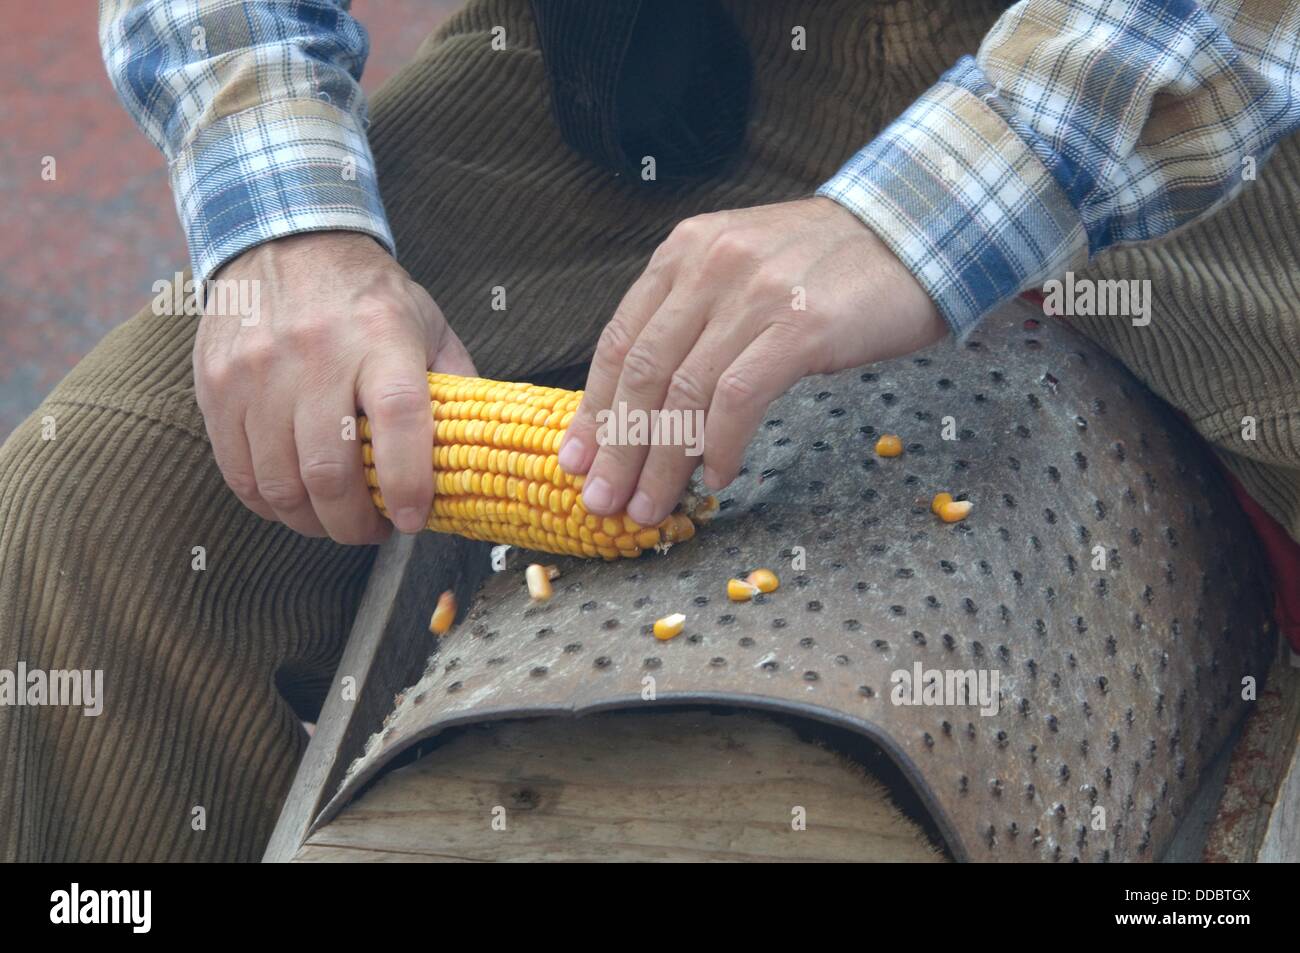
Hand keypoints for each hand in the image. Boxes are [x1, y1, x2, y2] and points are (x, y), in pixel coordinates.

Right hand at [193, 231, 475, 542]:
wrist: (282, 237)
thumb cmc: (366, 295)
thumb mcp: (426, 323)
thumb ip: (456, 386)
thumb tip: (486, 452)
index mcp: (381, 336)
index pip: (398, 421)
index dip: (407, 483)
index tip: (412, 519)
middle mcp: (316, 352)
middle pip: (330, 469)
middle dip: (355, 524)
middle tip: (372, 530)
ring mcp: (257, 369)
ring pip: (280, 482)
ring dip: (312, 522)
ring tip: (335, 522)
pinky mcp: (216, 384)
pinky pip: (238, 471)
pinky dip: (270, 504)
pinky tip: (294, 503)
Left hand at [557, 197, 944, 524]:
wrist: (920, 231)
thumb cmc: (829, 268)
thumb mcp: (743, 272)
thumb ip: (693, 320)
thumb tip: (646, 406)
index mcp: (685, 251)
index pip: (618, 340)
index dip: (593, 410)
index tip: (577, 462)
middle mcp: (710, 265)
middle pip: (642, 373)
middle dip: (618, 449)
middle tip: (605, 502)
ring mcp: (754, 293)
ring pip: (684, 393)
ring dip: (662, 462)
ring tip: (653, 507)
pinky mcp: (799, 325)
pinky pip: (738, 399)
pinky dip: (721, 446)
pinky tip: (719, 477)